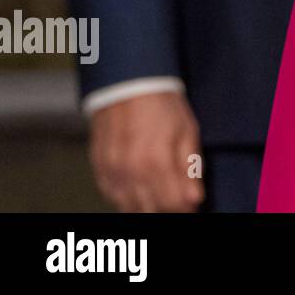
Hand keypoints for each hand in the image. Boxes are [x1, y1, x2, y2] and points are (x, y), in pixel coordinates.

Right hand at [89, 91, 204, 211]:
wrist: (128, 85)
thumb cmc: (163, 106)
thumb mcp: (187, 131)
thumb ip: (190, 168)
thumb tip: (195, 200)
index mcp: (156, 161)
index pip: (172, 204)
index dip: (185, 207)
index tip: (192, 203)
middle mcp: (131, 171)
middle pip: (151, 210)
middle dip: (168, 207)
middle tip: (177, 195)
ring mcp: (112, 171)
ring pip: (130, 207)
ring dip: (147, 205)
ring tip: (160, 191)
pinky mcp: (100, 168)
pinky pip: (112, 196)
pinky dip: (127, 197)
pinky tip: (139, 187)